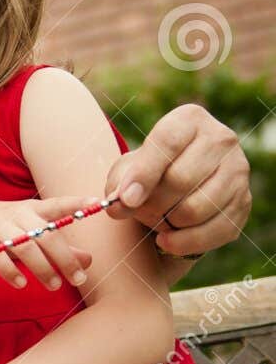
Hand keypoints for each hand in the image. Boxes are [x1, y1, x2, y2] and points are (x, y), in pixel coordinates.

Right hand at [0, 197, 95, 290]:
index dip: (77, 204)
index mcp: (32, 210)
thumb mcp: (30, 233)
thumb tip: (89, 260)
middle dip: (64, 257)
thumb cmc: (2, 231)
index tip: (98, 203)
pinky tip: (21, 283)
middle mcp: (16, 215)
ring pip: (25, 246)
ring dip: (42, 267)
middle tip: (79, 279)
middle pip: (46, 234)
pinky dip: (10, 271)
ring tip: (54, 285)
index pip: (58, 205)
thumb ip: (60, 248)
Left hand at [104, 105, 250, 257]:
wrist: (181, 188)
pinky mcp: (244, 202)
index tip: (127, 200)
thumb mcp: (128, 171)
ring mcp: (238, 171)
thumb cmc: (150, 174)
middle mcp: (221, 139)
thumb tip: (119, 204)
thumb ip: (120, 184)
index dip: (144, 173)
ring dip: (167, 224)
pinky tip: (168, 239)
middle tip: (142, 211)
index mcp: (189, 120)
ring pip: (195, 210)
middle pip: (180, 180)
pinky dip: (183, 243)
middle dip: (152, 204)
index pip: (167, 142)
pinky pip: (211, 233)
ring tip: (158, 219)